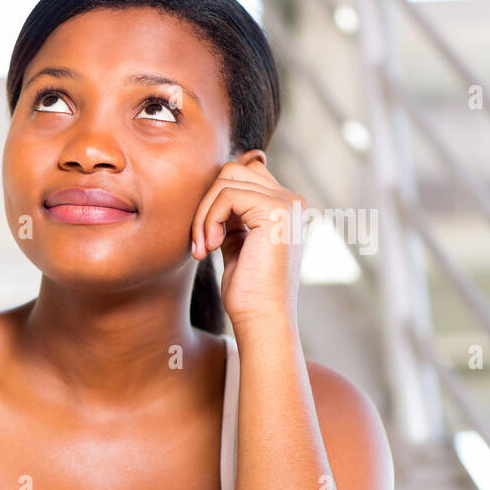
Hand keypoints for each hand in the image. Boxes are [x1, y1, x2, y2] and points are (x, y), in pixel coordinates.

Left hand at [190, 151, 306, 332]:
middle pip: (232, 170)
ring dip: (204, 215)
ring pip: (226, 179)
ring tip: (203, 248)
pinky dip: (209, 220)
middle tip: (199, 243)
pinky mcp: (277, 211)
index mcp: (282, 207)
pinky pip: (227, 195)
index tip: (205, 236)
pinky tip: (211, 248)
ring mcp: (287, 204)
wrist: (261, 318)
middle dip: (206, 204)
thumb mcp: (235, 243)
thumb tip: (214, 189)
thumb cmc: (246, 290)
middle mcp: (290, 201)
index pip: (241, 174)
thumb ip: (231, 216)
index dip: (214, 199)